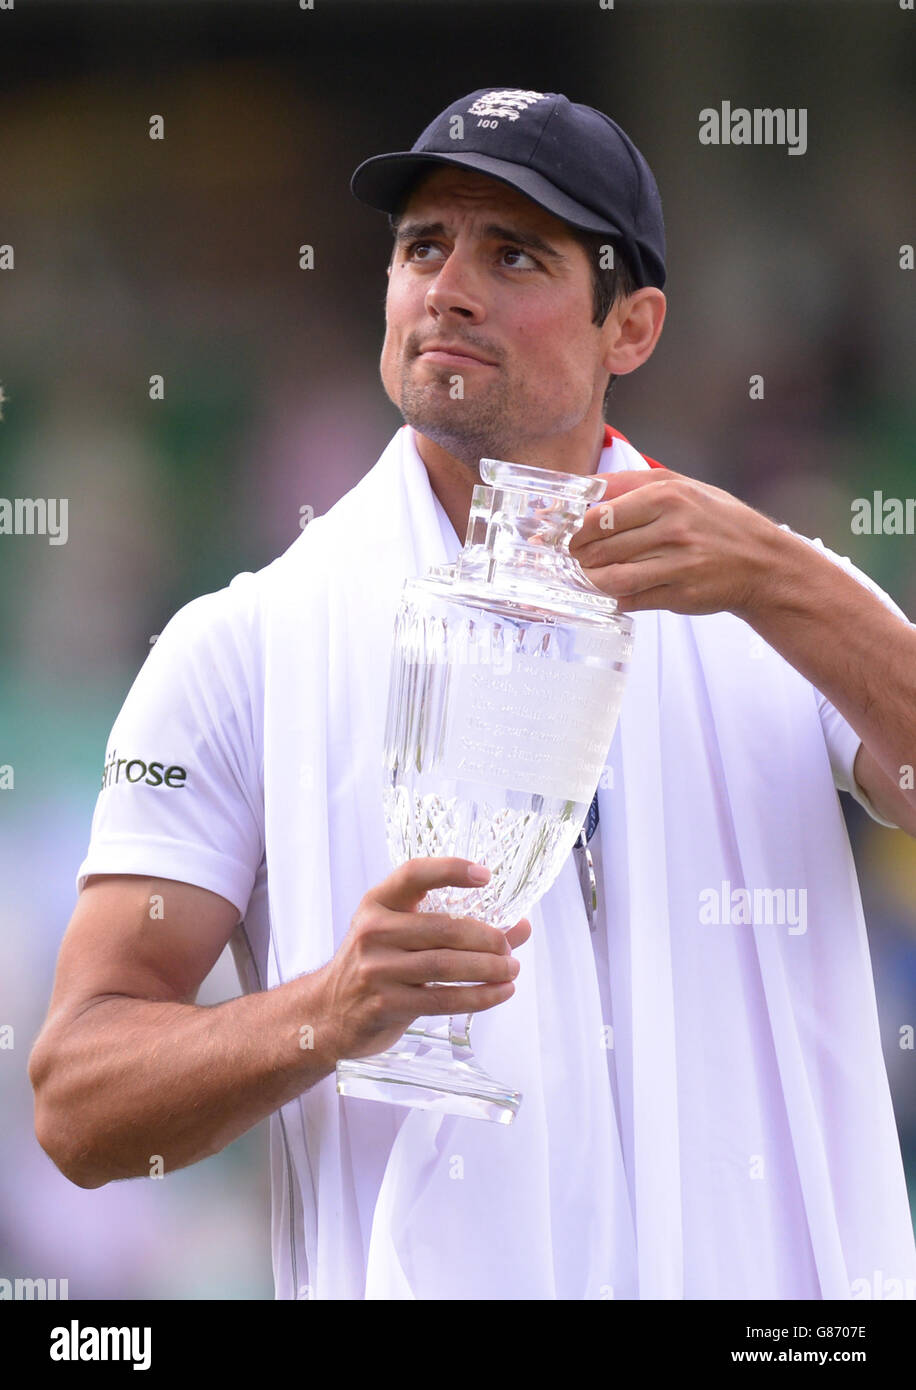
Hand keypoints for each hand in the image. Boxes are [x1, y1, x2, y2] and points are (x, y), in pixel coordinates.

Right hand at [316, 858, 530, 1060]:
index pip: (414, 874)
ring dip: (488, 968)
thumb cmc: (377, 966)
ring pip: (446, 965)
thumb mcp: (405, 936)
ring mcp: (376, 969)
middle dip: (487, 938)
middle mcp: (373, 931)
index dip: (450, 870)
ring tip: (512, 970)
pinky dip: (479, 996)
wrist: (329, 1012)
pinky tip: (500, 993)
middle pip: (443, 928)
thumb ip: (460, 927)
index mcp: (377, 903)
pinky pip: (443, 999)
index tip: (486, 876)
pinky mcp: (385, 1004)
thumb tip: (522, 926)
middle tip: (509, 948)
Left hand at [568, 466, 776, 615]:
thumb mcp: (681, 486)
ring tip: (579, 576)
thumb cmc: (716, 521)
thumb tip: (584, 488)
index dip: (571, 528)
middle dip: (575, 556)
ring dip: (588, 580)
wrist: (763, 562)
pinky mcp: (680, 595)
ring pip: (612, 577)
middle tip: (561, 558)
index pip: (600, 514)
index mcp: (666, 496)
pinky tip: (605, 592)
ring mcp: (677, 565)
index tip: (556, 533)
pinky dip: (612, 598)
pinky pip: (632, 600)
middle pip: (601, 547)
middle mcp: (671, 529)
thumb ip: (631, 484)